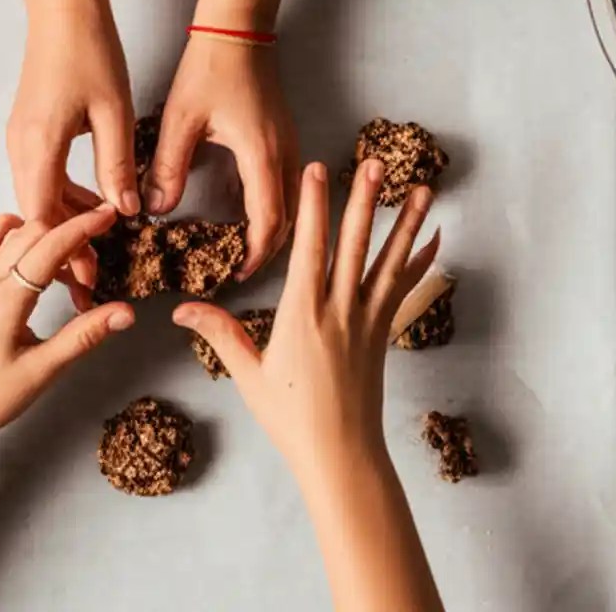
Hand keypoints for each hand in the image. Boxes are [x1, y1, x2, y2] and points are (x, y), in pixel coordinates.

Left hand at [0, 209, 134, 447]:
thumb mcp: (40, 371)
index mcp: (6, 297)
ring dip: (41, 234)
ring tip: (69, 262)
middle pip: (31, 230)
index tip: (110, 214)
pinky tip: (35, 270)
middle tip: (98, 256)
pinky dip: (17, 243)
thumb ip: (83, 336)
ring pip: (8, 234)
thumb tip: (125, 312)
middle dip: (68, 230)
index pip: (51, 244)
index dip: (84, 226)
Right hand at [6, 15, 137, 306]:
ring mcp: (21, 139)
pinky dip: (64, 198)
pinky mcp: (30, 130)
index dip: (64, 252)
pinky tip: (94, 207)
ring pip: (39, 197)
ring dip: (65, 224)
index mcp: (38, 147)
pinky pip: (43, 177)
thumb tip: (126, 211)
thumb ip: (117, 165)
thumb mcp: (114, 113)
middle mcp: (20, 147)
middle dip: (62, 249)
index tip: (88, 277)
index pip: (42, 218)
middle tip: (92, 280)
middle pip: (36, 215)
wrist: (64, 10)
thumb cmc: (90, 53)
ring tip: (96, 252)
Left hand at [146, 38, 300, 279]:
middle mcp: (284, 154)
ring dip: (274, 228)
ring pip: (293, 203)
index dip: (255, 254)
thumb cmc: (211, 67)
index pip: (268, 221)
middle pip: (290, 219)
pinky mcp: (284, 136)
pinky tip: (248, 209)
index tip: (236, 272)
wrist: (237, 28)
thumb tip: (156, 208)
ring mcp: (289, 144)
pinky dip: (275, 206)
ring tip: (245, 246)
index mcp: (260, 155)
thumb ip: (168, 166)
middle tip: (239, 268)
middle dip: (268, 249)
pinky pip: (288, 183)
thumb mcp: (180, 119)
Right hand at [173, 159, 437, 476]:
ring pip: (389, 262)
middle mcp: (340, 311)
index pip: (309, 248)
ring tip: (424, 191)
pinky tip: (434, 239)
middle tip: (378, 163)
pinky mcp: (384, 333)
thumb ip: (219, 334)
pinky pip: (404, 289)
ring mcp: (367, 321)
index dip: (313, 206)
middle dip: (366, 200)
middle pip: (355, 245)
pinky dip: (420, 262)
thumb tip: (181, 308)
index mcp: (302, 315)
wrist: (339, 453)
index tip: (316, 171)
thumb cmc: (291, 418)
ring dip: (406, 223)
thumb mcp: (248, 374)